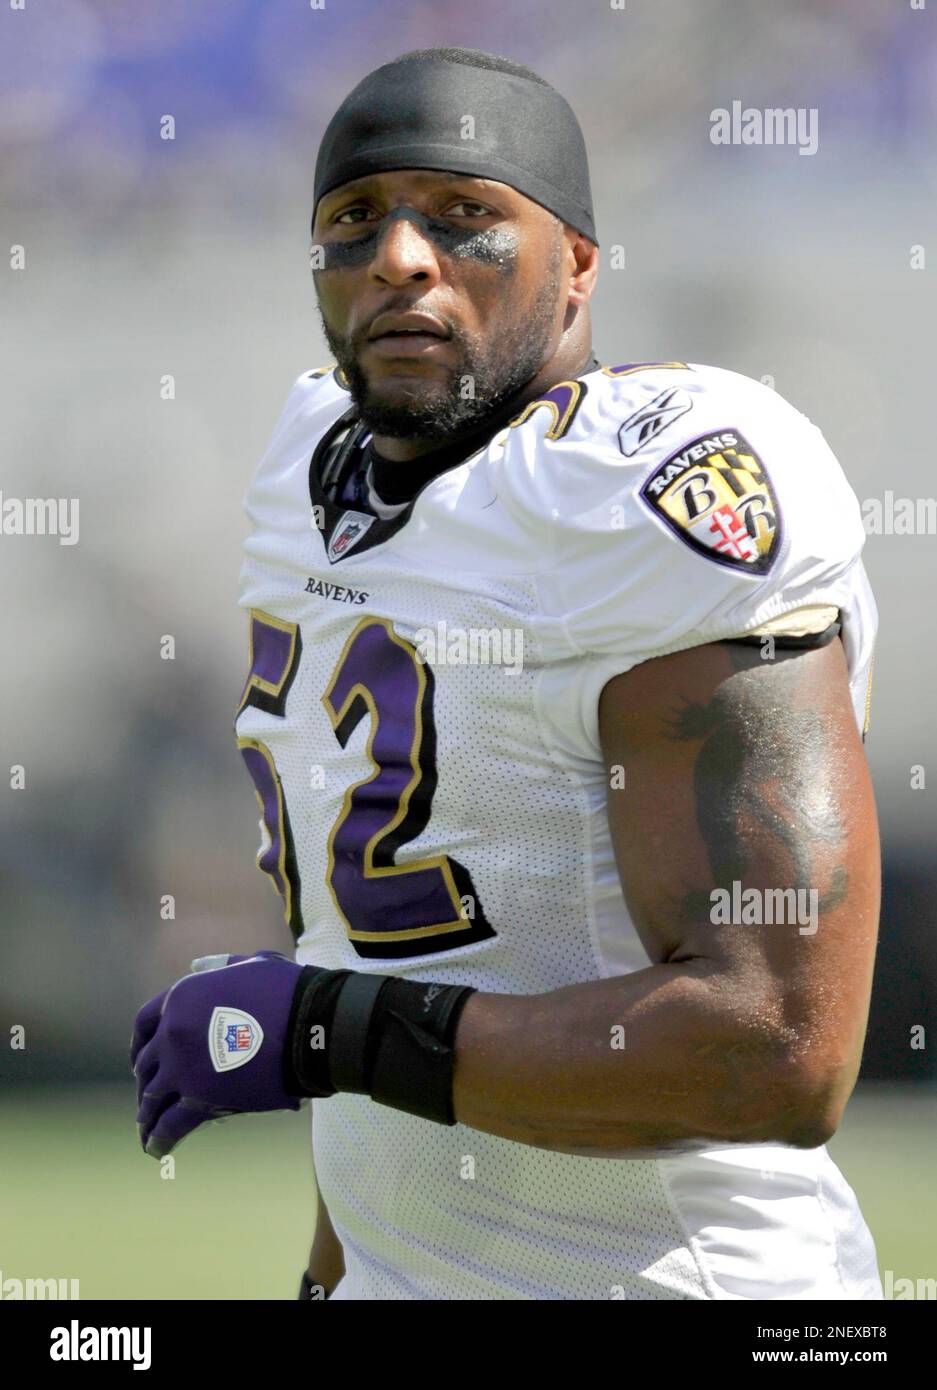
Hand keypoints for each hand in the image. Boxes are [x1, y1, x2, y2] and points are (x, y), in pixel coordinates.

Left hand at [131, 951, 305, 1157]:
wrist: (309, 1025)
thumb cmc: (286, 992)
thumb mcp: (249, 965)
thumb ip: (219, 968)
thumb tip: (200, 966)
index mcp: (180, 997)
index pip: (145, 1023)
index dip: (141, 1043)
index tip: (142, 1057)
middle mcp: (172, 1031)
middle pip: (147, 1063)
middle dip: (147, 1080)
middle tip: (150, 1095)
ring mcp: (182, 1066)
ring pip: (153, 1096)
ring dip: (148, 1113)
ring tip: (148, 1128)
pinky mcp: (200, 1097)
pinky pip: (170, 1123)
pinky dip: (159, 1137)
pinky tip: (155, 1149)